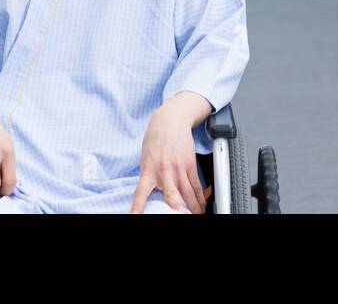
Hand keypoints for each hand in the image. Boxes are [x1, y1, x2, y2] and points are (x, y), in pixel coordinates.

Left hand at [131, 97, 207, 213]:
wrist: (170, 120)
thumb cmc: (155, 139)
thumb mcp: (146, 159)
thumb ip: (148, 177)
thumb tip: (150, 195)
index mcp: (148, 170)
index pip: (140, 193)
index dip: (138, 207)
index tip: (136, 217)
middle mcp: (164, 171)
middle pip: (172, 197)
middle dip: (177, 210)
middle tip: (182, 217)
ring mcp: (178, 169)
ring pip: (188, 194)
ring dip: (193, 208)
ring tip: (195, 215)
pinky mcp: (190, 165)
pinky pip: (196, 185)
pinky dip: (200, 197)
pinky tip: (201, 204)